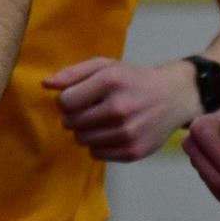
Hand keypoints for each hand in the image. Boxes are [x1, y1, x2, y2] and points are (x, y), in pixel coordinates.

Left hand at [44, 57, 196, 162]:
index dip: (67, 100)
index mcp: (111, 81)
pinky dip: (99, 145)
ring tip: (102, 121)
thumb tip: (45, 85)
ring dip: (86, 131)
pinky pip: (96, 154)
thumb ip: (74, 73)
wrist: (174, 96)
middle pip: (71, 123)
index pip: (65, 102)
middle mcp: (119, 108)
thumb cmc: (134, 80)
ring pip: (82, 140)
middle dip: (75, 116)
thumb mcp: (106, 66)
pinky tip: (112, 133)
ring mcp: (127, 132)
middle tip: (91, 110)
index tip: (80, 97)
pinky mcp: (133, 151)